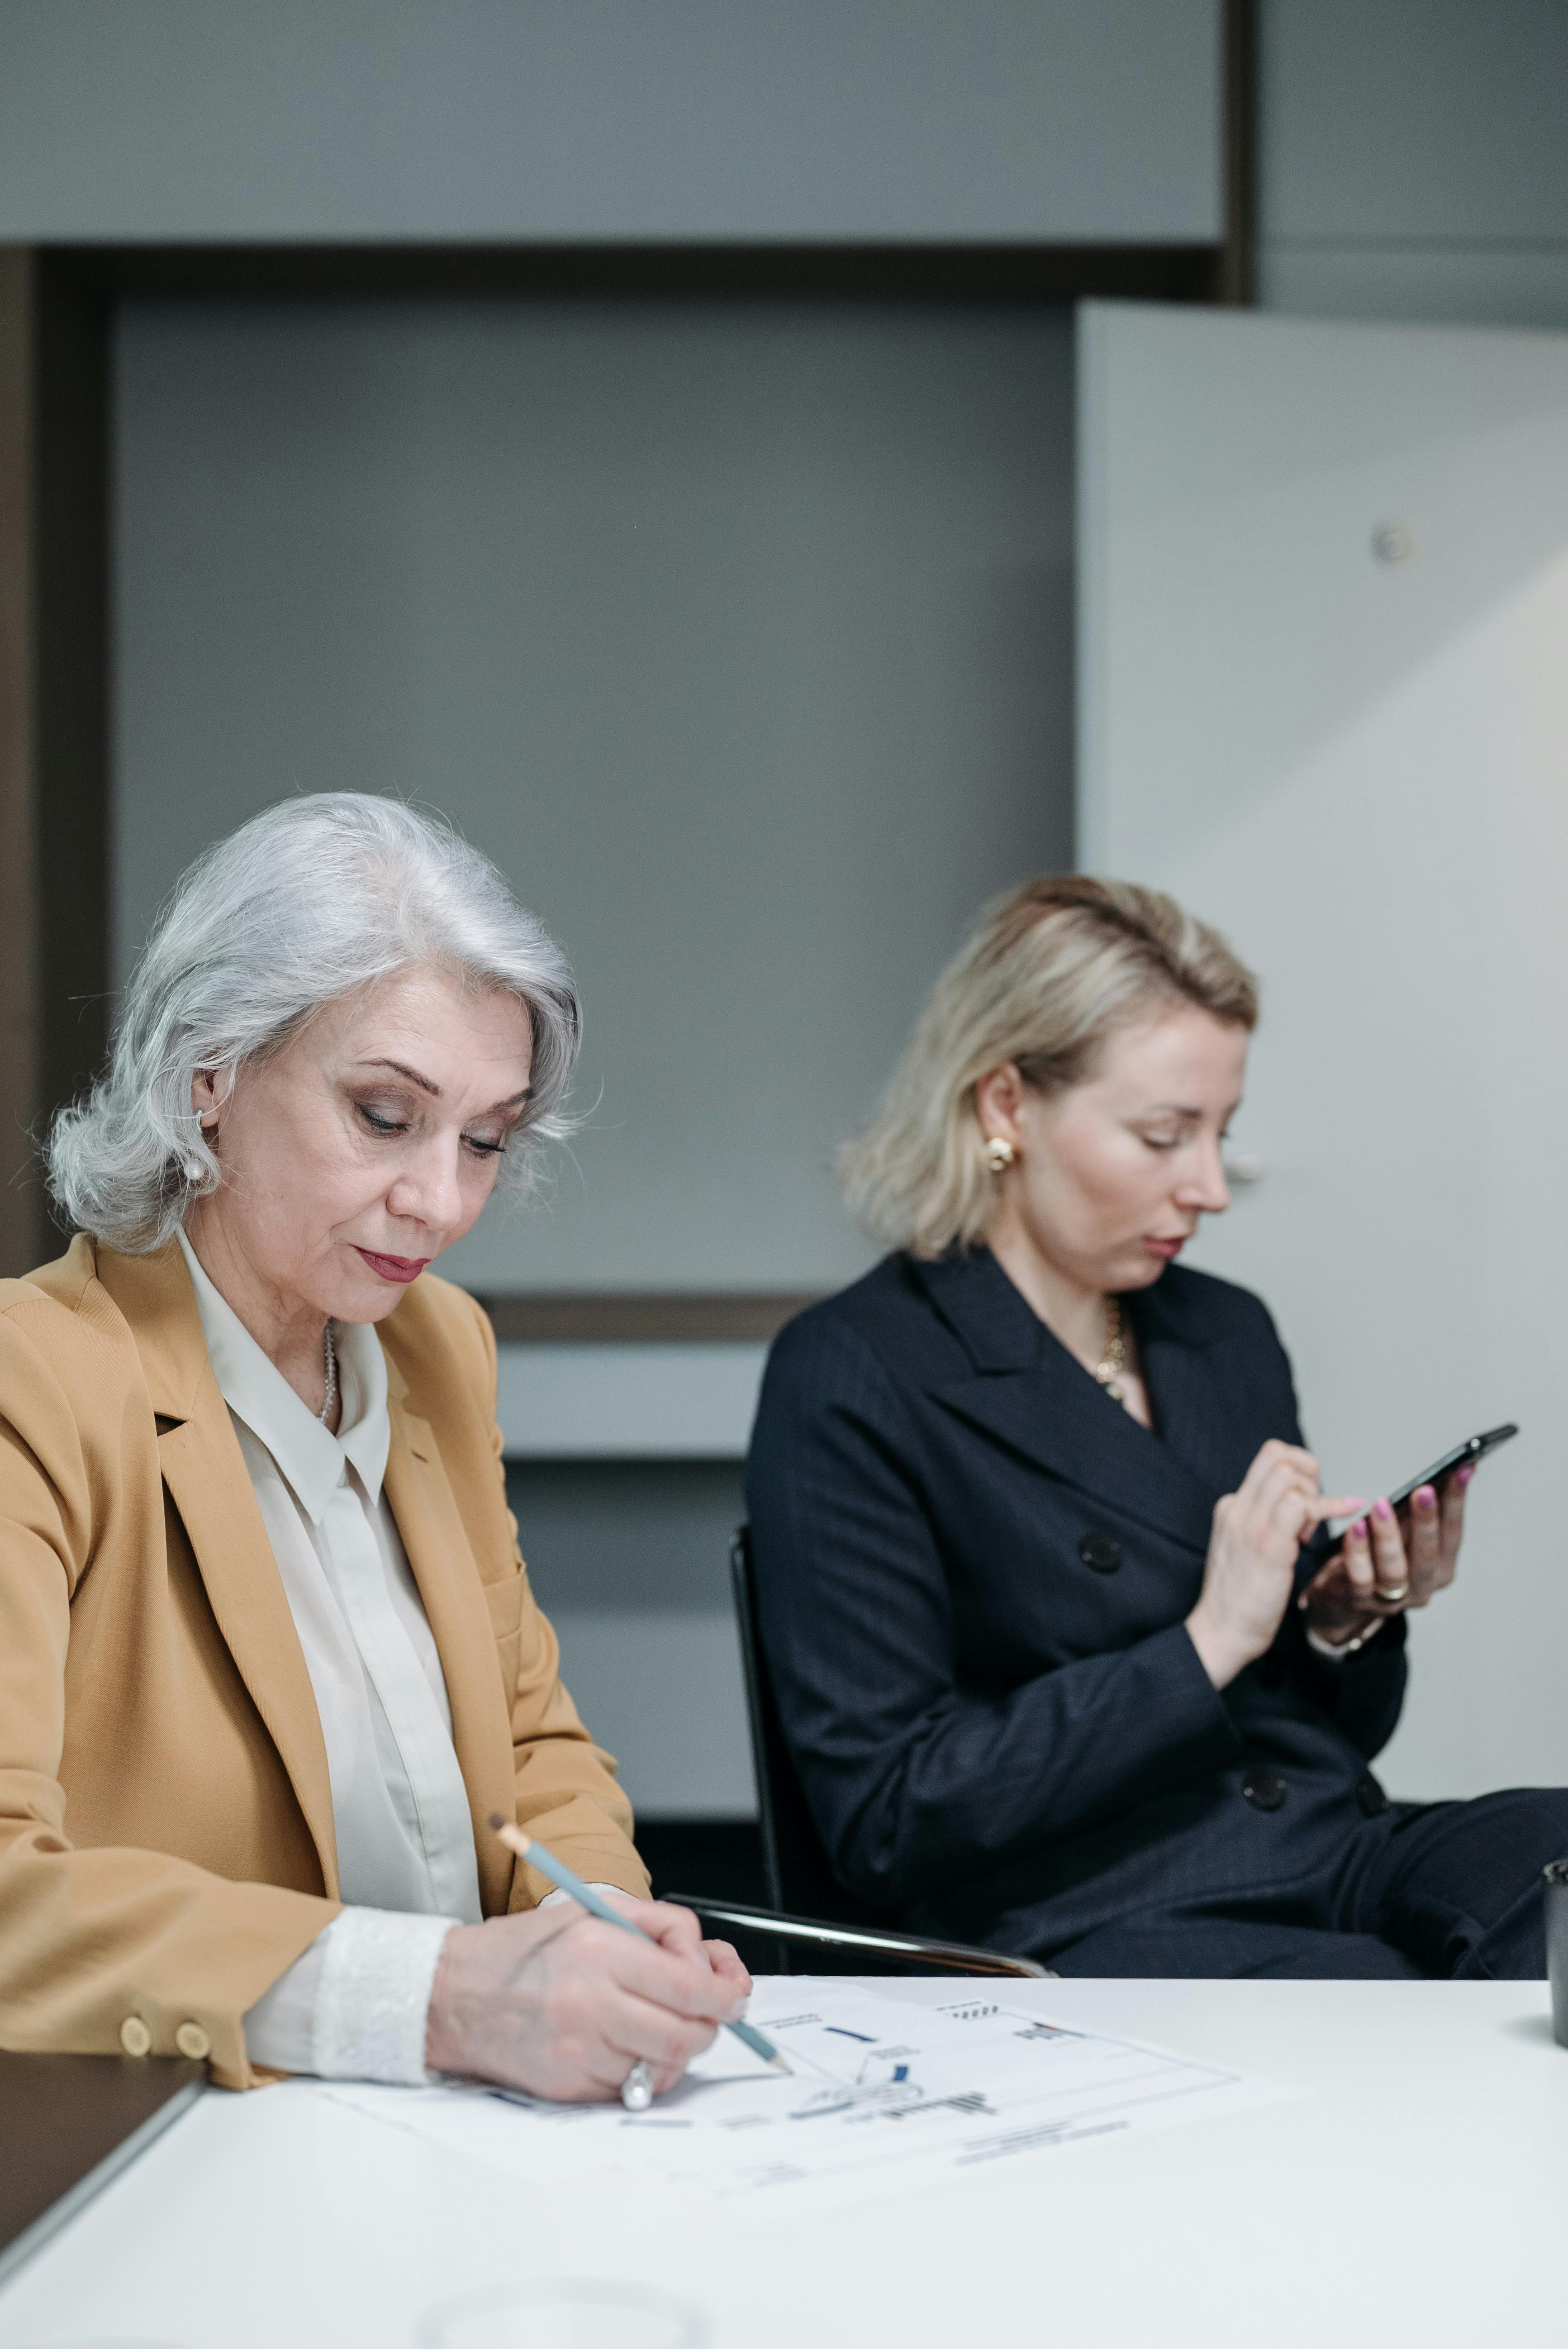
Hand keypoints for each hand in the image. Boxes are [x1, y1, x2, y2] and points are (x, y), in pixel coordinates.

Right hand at [424, 1895, 751, 2101]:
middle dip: (708, 2026)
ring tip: (656, 2024)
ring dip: (675, 2050)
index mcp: (599, 1951)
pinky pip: (631, 2089)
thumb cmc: (525, 1949)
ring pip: (664, 2068)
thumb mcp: (594, 1909)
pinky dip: (641, 2071)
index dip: (727, 1997)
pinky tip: (624, 2045)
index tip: (734, 1995)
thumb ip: (662, 1929)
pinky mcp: (569, 2087)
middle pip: (687, 2037)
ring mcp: (579, 2052)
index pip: (691, 1988)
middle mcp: (591, 2005)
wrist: (453, 1994)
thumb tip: (713, 1966)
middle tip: (702, 2012)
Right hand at [1186, 1439, 1362, 1689]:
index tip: (1306, 1502)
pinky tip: (1312, 1541)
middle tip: (1313, 1509)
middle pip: (1277, 1454)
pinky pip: (1298, 1506)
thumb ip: (1266, 1521)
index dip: (1298, 1471)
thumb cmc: (1239, 1597)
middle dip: (1308, 1474)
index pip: (1269, 1458)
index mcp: (1231, 1506)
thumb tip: (1301, 1503)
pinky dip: (1317, 1515)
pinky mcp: (1267, 1546)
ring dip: (1312, 1497)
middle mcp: (1237, 1508)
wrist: (1221, 1632)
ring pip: (1288, 1474)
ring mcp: (1249, 1525)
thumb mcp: (1245, 1548)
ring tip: (1310, 1531)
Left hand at [1301, 1467, 1470, 1648]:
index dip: (1457, 1503)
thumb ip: (1418, 1513)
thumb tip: (1442, 1473)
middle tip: (1424, 1490)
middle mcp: (1422, 1587)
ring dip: (1389, 1535)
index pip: (1453, 1535)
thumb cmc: (1378, 1557)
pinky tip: (1356, 1527)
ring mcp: (1391, 1599)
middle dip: (1427, 1521)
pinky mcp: (1360, 1600)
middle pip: (1428, 1555)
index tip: (1461, 1471)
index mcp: (1440, 1569)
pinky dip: (1358, 1551)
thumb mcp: (1404, 1535)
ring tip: (1381, 1504)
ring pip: (1395, 1570)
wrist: (1343, 1597)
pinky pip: (1361, 1577)